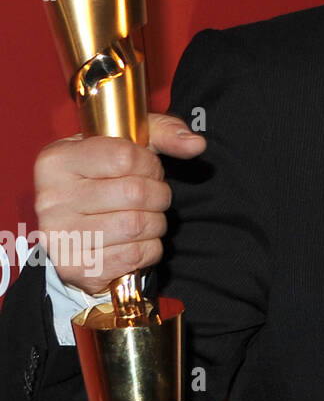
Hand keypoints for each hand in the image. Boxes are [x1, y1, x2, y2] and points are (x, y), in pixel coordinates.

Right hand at [32, 112, 205, 294]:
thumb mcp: (130, 143)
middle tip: (154, 197)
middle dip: (159, 195)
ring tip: (146, 217)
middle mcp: (51, 198)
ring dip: (156, 222)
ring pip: (137, 225)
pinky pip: (134, 255)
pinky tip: (137, 240)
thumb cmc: (107, 177)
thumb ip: (166, 134)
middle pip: (135, 192)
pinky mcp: (74, 267)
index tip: (147, 170)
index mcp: (57, 160)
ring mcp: (59, 235)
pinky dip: (149, 248)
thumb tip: (196, 144)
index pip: (125, 157)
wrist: (79, 226)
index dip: (150, 164)